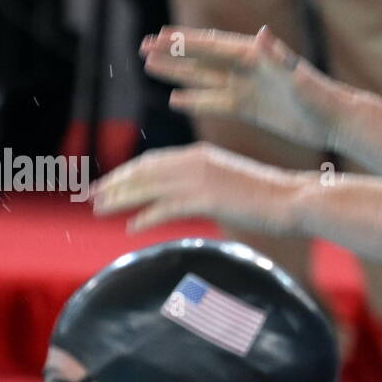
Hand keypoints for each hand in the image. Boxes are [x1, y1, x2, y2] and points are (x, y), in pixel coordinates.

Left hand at [92, 141, 314, 235]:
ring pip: (149, 187)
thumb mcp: (229, 185)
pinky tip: (131, 226)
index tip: (104, 185)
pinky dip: (147, 215)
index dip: (125, 174)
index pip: (151, 162)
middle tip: (87, 195)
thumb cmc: (267, 197)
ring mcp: (201, 179)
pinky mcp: (208, 199)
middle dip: (113, 183)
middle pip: (143, 171)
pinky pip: (168, 207)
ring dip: (120, 197)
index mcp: (199, 155)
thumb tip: (182, 201)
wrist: (294, 199)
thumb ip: (203, 188)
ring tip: (98, 208)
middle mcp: (195, 161)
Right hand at [140, 25, 352, 149]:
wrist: (336, 121)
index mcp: (256, 57)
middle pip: (202, 58)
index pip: (214, 45)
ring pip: (204, 79)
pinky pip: (217, 103)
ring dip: (177, 73)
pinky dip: (196, 101)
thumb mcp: (299, 79)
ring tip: (148, 67)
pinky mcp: (250, 108)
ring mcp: (247, 88)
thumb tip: (261, 34)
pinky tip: (175, 100)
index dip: (186, 42)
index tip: (158, 36)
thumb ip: (279, 58)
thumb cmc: (322, 98)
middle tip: (141, 47)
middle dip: (172, 53)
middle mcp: (247, 69)